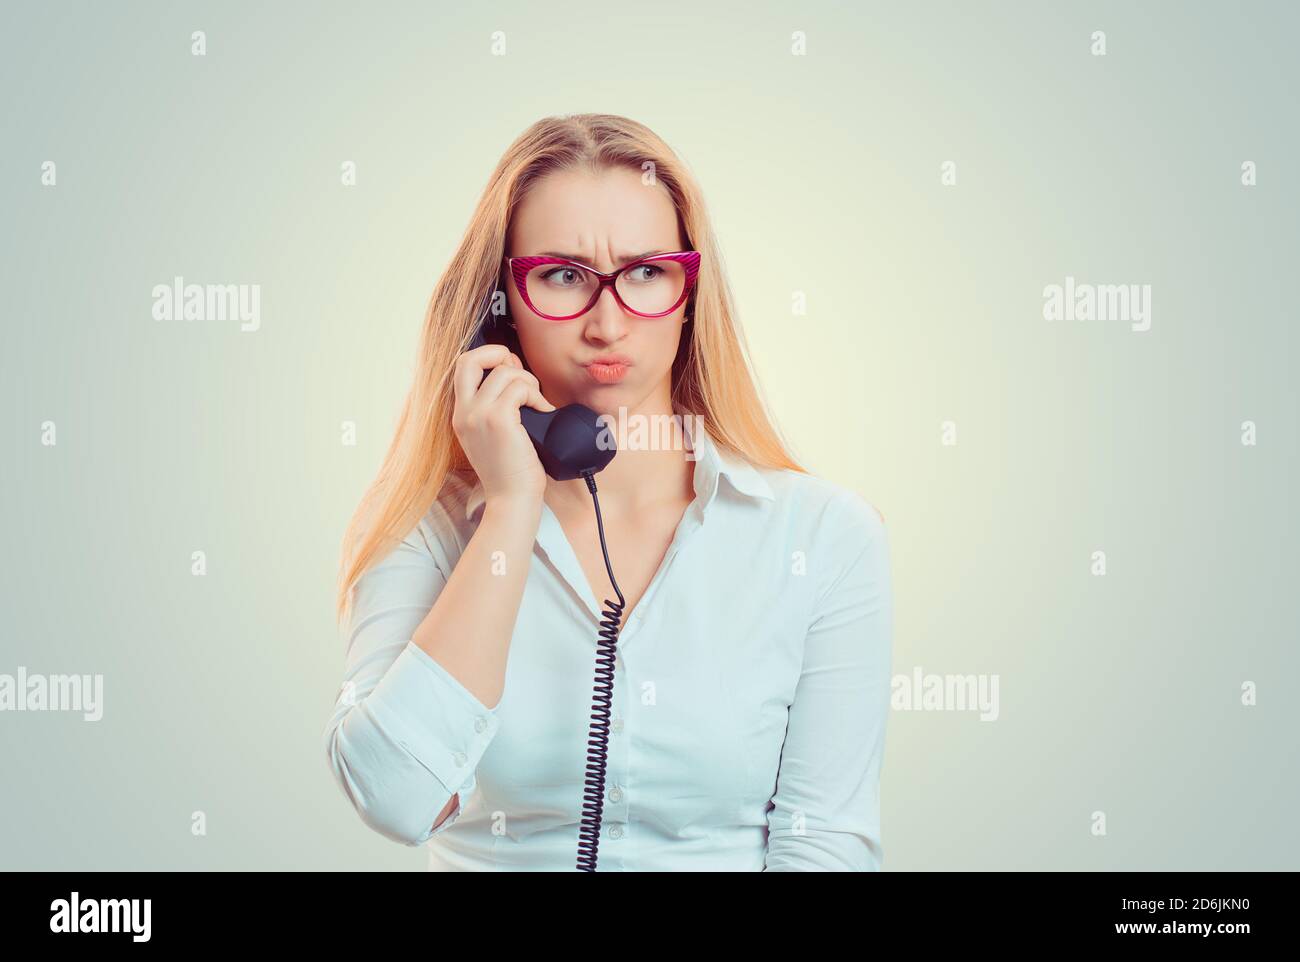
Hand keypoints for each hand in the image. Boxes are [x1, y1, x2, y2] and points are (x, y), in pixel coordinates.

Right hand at [451, 343, 555, 505]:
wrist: (512, 500)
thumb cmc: (511, 472)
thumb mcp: (493, 437)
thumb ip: (494, 408)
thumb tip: (513, 374)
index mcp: (461, 415)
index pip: (463, 367)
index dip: (489, 359)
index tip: (512, 374)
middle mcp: (464, 413)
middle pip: (469, 358)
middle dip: (499, 355)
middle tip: (521, 377)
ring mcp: (478, 415)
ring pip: (505, 372)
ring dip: (528, 382)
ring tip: (538, 404)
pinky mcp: (497, 420)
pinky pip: (519, 387)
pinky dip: (536, 396)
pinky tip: (543, 412)